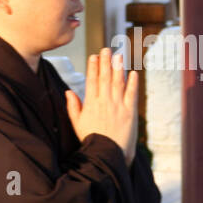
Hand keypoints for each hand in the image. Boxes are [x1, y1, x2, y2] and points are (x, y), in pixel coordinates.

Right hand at [66, 48, 138, 165]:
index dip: (93, 67)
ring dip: (118, 68)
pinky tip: (133, 73)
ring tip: (119, 55)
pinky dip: (133, 83)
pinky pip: (132, 94)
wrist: (107, 154)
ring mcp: (118, 106)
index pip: (92, 81)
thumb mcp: (77, 124)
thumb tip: (68, 92)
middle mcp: (104, 102)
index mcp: (91, 104)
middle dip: (105, 62)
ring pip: (118, 82)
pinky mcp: (130, 112)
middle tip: (106, 49)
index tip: (94, 56)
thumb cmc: (92, 139)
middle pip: (105, 78)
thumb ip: (73, 107)